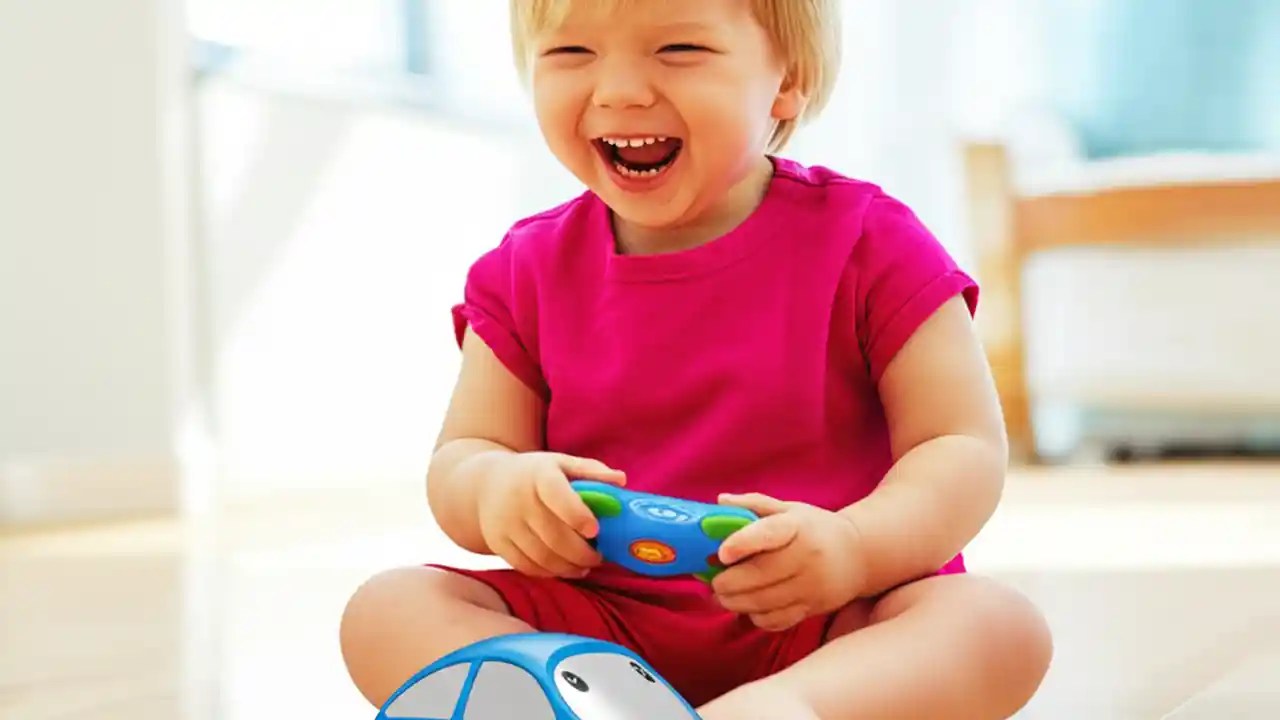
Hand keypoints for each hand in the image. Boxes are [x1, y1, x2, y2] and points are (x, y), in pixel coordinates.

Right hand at [476, 452, 625, 578]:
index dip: (577, 515)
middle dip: (581, 553)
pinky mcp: (497, 542)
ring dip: (568, 567)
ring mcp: (505, 523)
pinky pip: (526, 565)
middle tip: (599, 557)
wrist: (486, 484)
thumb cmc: (535, 474)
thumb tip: (621, 480)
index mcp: (538, 475)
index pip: (557, 495)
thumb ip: (591, 471)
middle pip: (553, 535)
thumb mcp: (561, 463)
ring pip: (541, 556)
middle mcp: (518, 499)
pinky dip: (549, 572)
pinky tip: (564, 569)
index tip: (595, 530)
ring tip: (585, 566)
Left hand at [710, 492, 866, 631]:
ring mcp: (811, 586)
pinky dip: (757, 618)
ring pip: (764, 603)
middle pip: (759, 576)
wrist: (859, 555)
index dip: (742, 543)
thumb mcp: (789, 509)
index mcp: (797, 527)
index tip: (721, 553)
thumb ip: (754, 504)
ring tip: (723, 596)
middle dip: (727, 583)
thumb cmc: (815, 529)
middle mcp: (806, 557)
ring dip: (735, 603)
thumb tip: (720, 501)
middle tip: (714, 582)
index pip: (769, 533)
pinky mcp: (812, 608)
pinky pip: (777, 621)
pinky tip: (750, 607)